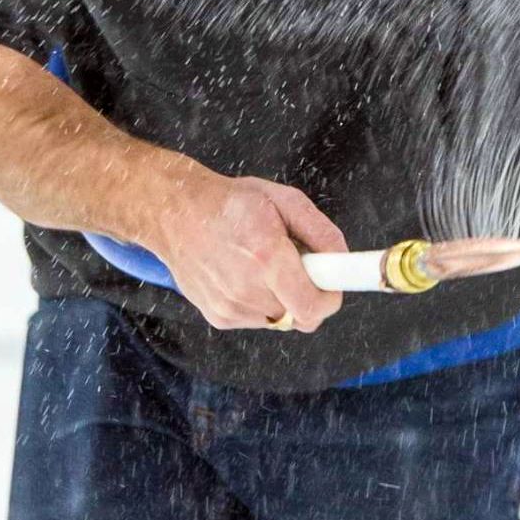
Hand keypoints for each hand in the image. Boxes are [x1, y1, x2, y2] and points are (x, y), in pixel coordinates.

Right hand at [143, 169, 346, 332]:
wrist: (176, 213)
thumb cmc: (231, 203)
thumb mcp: (284, 200)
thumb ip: (321, 231)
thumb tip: (342, 259)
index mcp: (267, 258)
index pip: (313, 308)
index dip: (330, 298)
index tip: (332, 283)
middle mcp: (248, 290)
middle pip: (300, 315)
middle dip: (306, 292)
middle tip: (295, 264)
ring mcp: (231, 308)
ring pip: (279, 318)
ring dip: (281, 297)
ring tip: (262, 264)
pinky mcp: (219, 317)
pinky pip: (257, 319)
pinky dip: (260, 302)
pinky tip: (243, 273)